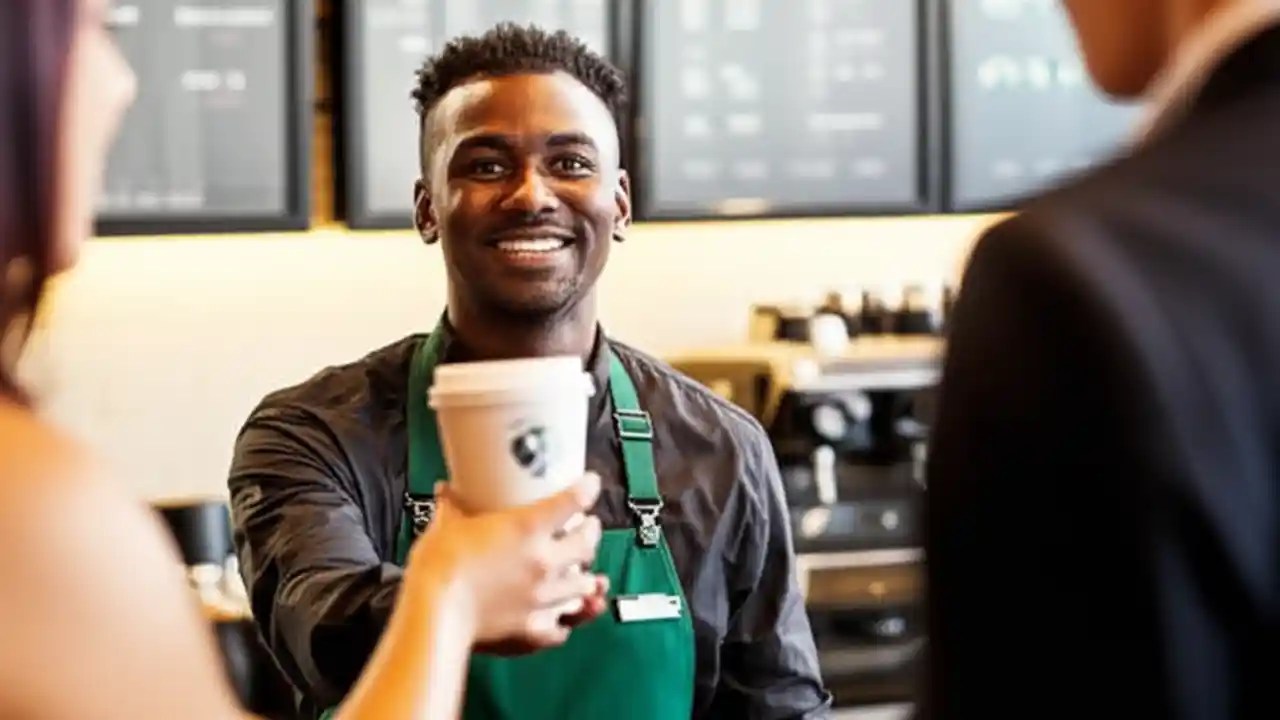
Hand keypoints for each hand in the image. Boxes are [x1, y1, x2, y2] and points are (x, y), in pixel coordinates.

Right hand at [402, 473, 609, 652]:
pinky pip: (563, 626)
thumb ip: (452, 507)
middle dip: (592, 533)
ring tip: (585, 572)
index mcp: (528, 528)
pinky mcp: (534, 628)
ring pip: (585, 585)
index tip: (590, 485)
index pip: (574, 501)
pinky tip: (564, 615)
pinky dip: (567, 618)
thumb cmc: (439, 569)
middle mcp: (544, 562)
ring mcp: (544, 597)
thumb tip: (446, 491)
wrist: (434, 614)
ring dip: (587, 576)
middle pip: (588, 543)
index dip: (588, 488)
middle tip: (587, 527)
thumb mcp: (445, 526)